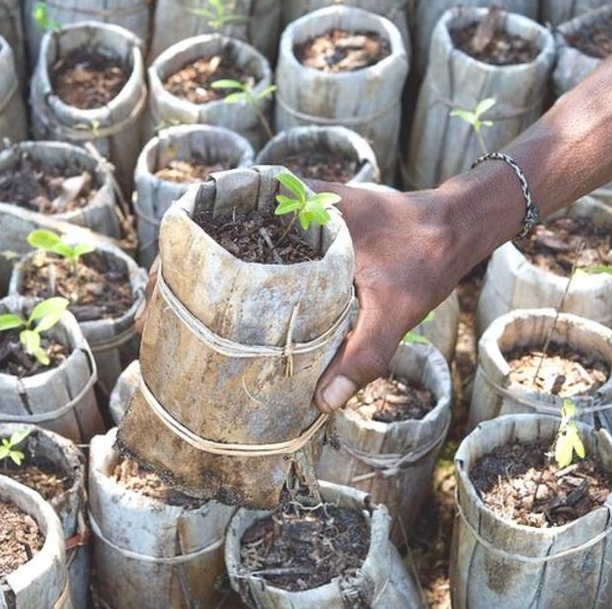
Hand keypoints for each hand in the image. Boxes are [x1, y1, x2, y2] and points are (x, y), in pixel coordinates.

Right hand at [133, 167, 511, 412]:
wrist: (455, 228)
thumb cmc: (425, 259)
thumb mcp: (396, 308)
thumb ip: (365, 353)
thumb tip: (322, 404)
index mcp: (295, 208)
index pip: (213, 219)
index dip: (174, 257)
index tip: (156, 296)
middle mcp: (285, 207)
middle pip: (209, 234)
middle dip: (177, 276)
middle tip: (157, 325)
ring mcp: (289, 221)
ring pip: (225, 246)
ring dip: (199, 279)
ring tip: (175, 327)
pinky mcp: (300, 237)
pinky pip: (253, 256)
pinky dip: (230, 282)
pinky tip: (218, 322)